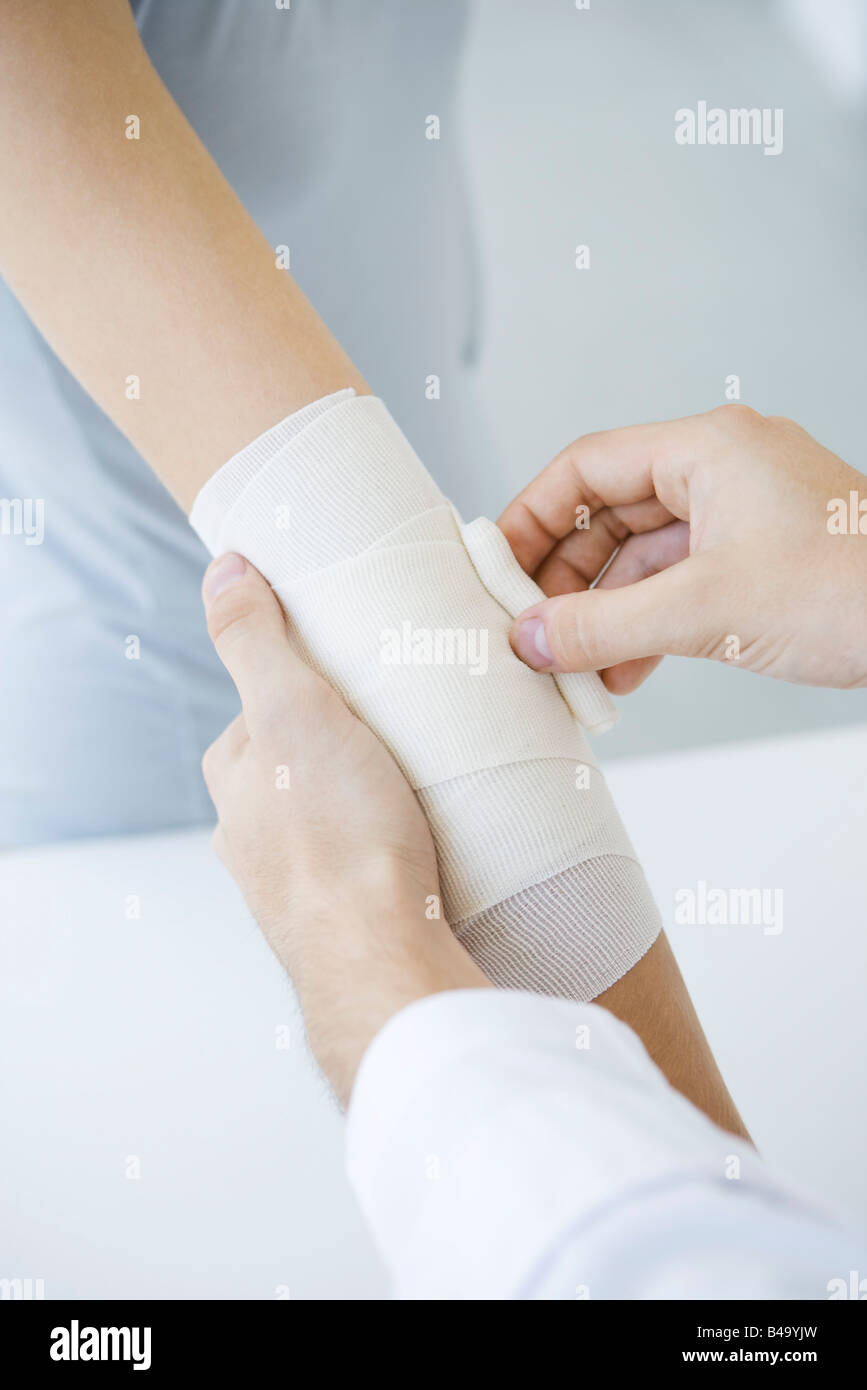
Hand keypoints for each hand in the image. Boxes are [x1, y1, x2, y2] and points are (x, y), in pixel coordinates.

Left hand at [200, 553, 488, 1103]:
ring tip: (433, 783)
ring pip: (336, 816)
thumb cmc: (337, 835)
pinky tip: (430, 842)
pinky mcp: (344, 917)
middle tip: (413, 726)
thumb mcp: (292, 709)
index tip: (366, 671)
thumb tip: (223, 569)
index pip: (270, 704)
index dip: (319, 680)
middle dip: (352, 744)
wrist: (380, 956)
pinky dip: (392, 844)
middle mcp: (252, 836)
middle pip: (306, 762)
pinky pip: (366, 861)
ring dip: (375, 798)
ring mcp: (296, 883)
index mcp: (234, 782)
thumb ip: (254, 640)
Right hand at [501, 405, 866, 692]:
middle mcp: (722, 471)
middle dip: (566, 580)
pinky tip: (621, 674)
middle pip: (609, 514)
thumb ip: (603, 627)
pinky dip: (645, 626)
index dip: (531, 518)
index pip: (586, 467)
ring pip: (643, 557)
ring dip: (604, 614)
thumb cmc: (851, 591)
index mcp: (708, 449)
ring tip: (572, 668)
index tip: (496, 569)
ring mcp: (744, 515)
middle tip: (531, 632)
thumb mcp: (706, 611)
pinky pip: (680, 584)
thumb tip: (530, 637)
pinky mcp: (760, 559)